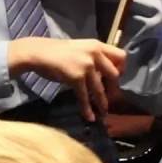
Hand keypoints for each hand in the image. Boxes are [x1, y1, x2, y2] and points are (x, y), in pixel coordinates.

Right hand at [8, 37, 126, 120]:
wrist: (39, 52)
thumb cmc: (58, 51)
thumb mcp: (81, 48)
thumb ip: (94, 56)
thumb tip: (104, 72)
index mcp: (98, 45)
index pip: (121, 56)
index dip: (122, 69)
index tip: (117, 78)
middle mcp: (95, 54)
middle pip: (114, 74)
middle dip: (114, 89)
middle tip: (112, 98)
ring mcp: (86, 66)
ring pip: (100, 89)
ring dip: (102, 103)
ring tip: (104, 112)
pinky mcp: (76, 77)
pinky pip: (85, 96)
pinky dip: (87, 109)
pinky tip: (89, 117)